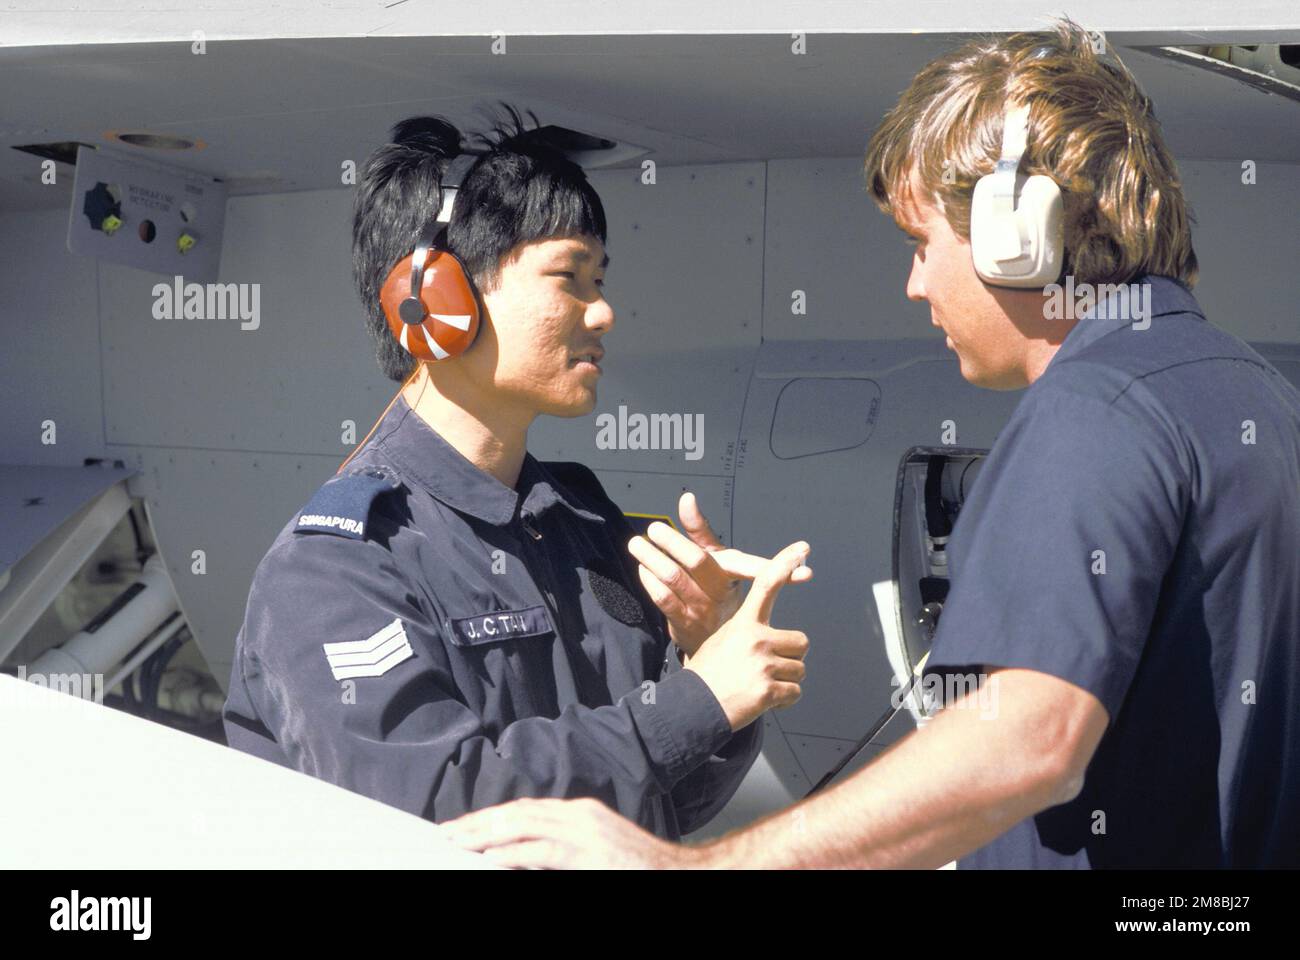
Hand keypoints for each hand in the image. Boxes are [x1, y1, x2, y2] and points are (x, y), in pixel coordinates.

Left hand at [441, 797, 698, 868]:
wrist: (678, 873)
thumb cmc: (638, 868)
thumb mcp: (596, 851)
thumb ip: (562, 850)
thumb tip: (522, 857)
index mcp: (580, 813)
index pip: (525, 809)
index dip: (491, 817)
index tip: (464, 827)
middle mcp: (580, 815)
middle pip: (518, 812)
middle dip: (479, 823)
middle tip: (447, 832)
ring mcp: (585, 833)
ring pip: (524, 826)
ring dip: (486, 834)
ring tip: (457, 842)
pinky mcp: (589, 854)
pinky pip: (543, 851)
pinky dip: (513, 852)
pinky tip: (490, 857)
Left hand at [628, 491, 811, 656]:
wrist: (709, 642)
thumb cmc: (714, 591)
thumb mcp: (715, 559)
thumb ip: (699, 528)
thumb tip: (686, 498)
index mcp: (734, 574)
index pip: (751, 564)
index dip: (775, 564)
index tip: (798, 559)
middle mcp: (721, 592)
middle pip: (696, 560)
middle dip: (672, 541)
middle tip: (655, 528)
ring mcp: (702, 610)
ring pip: (673, 577)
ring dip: (652, 557)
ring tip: (638, 544)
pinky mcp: (683, 623)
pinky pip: (662, 597)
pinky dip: (649, 579)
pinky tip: (643, 568)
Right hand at [684, 541, 810, 730]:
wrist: (694, 707)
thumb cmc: (707, 675)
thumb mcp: (722, 640)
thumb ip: (747, 633)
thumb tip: (771, 640)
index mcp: (744, 623)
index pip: (767, 585)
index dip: (785, 564)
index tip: (801, 548)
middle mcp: (757, 639)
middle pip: (801, 641)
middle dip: (791, 657)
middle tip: (769, 667)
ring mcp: (764, 665)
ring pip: (800, 670)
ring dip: (786, 681)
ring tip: (761, 684)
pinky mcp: (769, 690)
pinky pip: (795, 693)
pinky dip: (783, 700)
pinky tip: (763, 700)